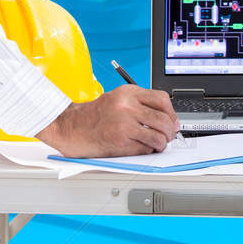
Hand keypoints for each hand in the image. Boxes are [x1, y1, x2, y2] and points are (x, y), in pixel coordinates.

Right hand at [37, 86, 179, 156]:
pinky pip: (145, 149)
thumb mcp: (117, 99)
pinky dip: (148, 151)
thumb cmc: (93, 115)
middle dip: (170, 131)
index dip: (172, 113)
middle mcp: (127, 106)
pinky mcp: (120, 141)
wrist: (70, 127)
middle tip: (169, 136)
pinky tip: (143, 148)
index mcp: (128, 93)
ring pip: (158, 136)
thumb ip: (140, 104)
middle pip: (163, 119)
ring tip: (157, 144)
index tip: (172, 121)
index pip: (162, 100)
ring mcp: (124, 124)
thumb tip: (166, 118)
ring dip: (162, 143)